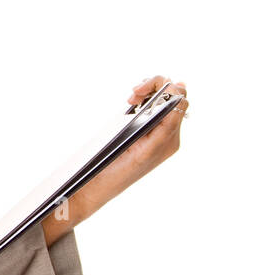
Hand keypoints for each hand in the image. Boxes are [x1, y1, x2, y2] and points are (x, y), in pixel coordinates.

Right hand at [71, 75, 188, 220]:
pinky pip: (152, 109)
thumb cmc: (116, 172)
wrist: (95, 187)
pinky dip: (143, 101)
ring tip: (131, 98)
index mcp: (170, 139)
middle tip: (132, 94)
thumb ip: (164, 123)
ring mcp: (154, 133)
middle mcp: (167, 136)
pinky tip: (130, 104)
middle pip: (172, 97)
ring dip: (148, 92)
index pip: (179, 100)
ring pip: (162, 100)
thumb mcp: (145, 147)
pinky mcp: (142, 132)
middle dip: (154, 87)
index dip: (163, 88)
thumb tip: (177, 97)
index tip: (138, 91)